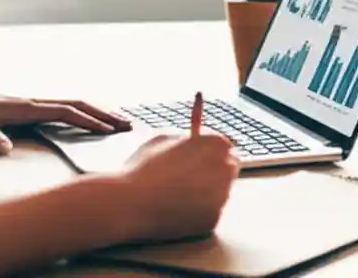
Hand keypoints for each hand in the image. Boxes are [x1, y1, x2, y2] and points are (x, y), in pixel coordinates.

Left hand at [0, 74, 131, 154]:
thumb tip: (6, 150)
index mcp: (29, 107)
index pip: (68, 112)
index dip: (89, 122)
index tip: (108, 132)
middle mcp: (38, 103)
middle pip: (81, 104)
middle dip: (106, 114)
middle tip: (129, 125)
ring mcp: (38, 104)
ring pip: (77, 104)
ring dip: (100, 112)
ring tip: (121, 122)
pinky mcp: (34, 109)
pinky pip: (69, 108)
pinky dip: (87, 112)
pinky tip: (93, 120)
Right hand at [116, 133, 239, 242]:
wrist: (128, 203)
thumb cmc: (142, 169)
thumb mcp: (163, 139)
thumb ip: (184, 139)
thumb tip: (191, 141)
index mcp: (216, 145)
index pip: (226, 148)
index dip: (212, 155)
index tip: (203, 160)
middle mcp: (226, 168)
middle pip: (228, 170)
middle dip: (213, 174)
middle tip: (192, 180)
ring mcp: (222, 196)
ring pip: (219, 194)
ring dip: (205, 195)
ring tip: (175, 197)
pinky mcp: (213, 219)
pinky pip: (209, 214)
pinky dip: (197, 214)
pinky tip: (176, 211)